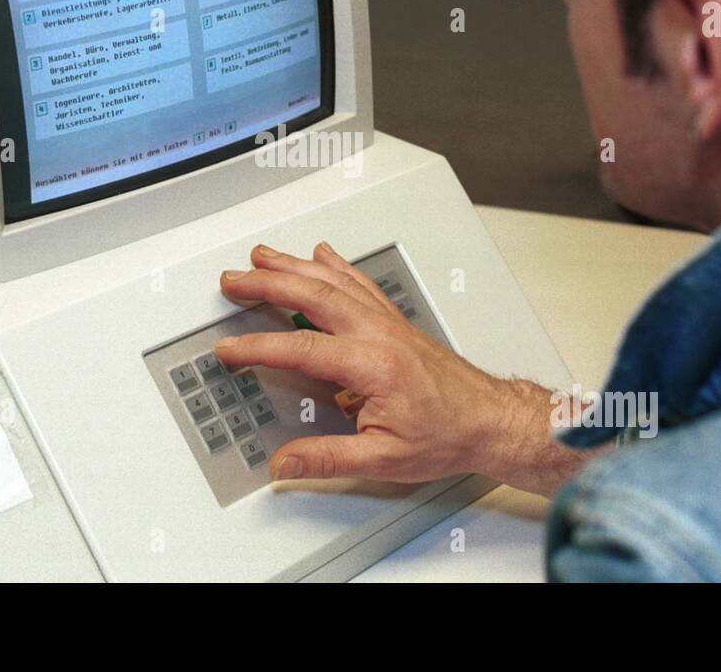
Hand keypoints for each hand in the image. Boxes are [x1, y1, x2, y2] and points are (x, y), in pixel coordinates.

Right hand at [216, 242, 599, 495]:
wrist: (490, 420)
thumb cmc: (448, 435)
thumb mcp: (385, 459)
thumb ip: (327, 459)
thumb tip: (285, 465)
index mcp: (372, 365)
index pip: (301, 349)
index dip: (259, 346)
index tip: (229, 347)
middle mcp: (379, 333)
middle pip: (313, 295)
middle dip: (268, 283)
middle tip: (233, 279)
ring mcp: (388, 322)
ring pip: (334, 281)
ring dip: (294, 265)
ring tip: (262, 256)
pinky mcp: (395, 322)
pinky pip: (359, 283)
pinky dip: (336, 265)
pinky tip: (321, 254)